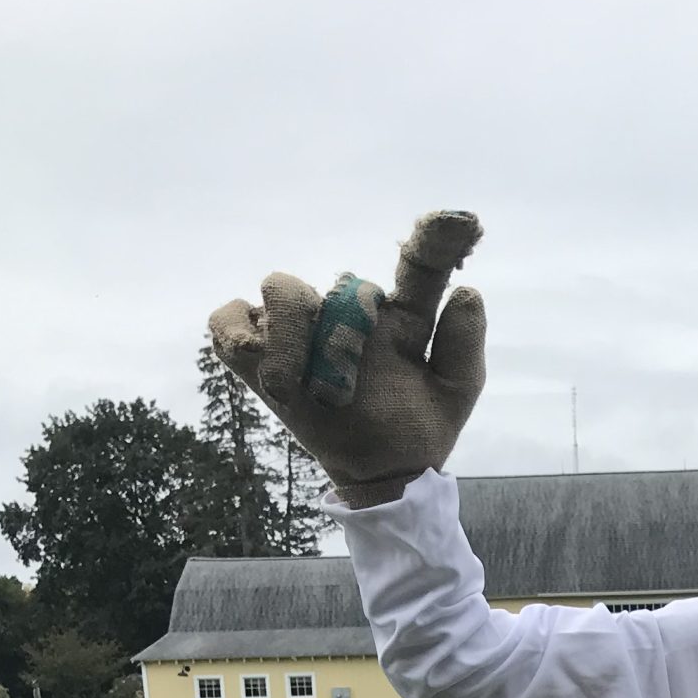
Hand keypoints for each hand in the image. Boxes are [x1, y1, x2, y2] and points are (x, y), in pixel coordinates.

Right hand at [207, 210, 486, 506]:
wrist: (383, 474)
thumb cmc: (421, 429)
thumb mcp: (455, 392)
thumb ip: (463, 346)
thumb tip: (467, 292)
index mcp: (402, 317)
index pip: (419, 266)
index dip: (437, 241)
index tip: (459, 223)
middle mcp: (351, 313)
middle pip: (339, 284)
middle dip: (345, 329)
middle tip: (348, 383)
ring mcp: (306, 332)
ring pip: (281, 290)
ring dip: (289, 333)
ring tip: (296, 384)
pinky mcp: (263, 356)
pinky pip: (230, 320)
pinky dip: (236, 334)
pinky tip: (265, 372)